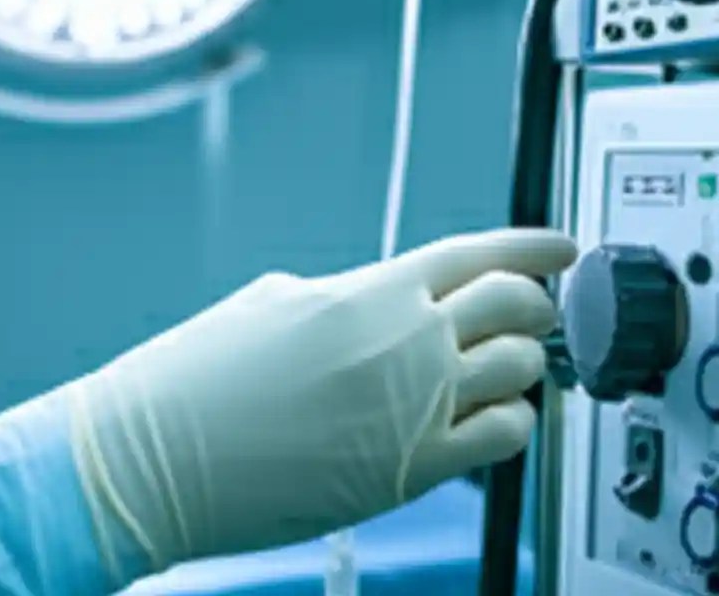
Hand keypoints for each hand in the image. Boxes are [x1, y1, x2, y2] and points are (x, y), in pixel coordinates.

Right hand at [67, 228, 576, 580]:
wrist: (156, 456)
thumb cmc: (200, 378)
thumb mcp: (275, 302)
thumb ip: (350, 298)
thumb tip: (391, 308)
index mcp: (369, 290)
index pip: (479, 252)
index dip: (533, 247)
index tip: (561, 249)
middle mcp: (406, 341)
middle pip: (517, 306)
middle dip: (536, 306)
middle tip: (534, 314)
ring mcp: (416, 407)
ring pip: (521, 370)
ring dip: (522, 365)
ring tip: (501, 370)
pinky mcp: (413, 471)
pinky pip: (503, 436)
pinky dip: (509, 421)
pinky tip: (487, 420)